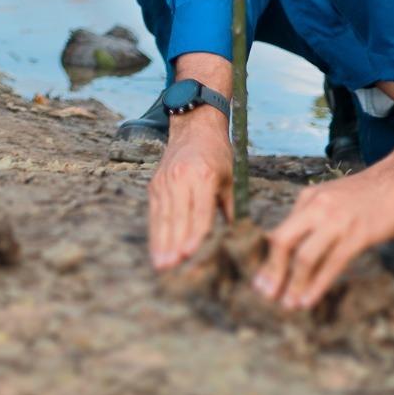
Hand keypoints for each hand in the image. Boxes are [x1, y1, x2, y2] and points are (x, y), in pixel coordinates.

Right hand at [147, 112, 234, 269]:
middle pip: (177, 216)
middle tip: (172, 267)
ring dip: (161, 243)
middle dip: (174, 244)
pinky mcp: (155, 185)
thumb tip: (238, 237)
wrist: (193, 127)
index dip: (195, 234)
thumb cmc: (217, 154)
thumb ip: (232, 208)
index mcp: (203, 176)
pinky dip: (155, 233)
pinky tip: (156, 250)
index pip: (199, 211)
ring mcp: (165, 181)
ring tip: (161, 265)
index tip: (190, 254)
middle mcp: (181, 178)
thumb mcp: (231, 178)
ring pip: (163, 217)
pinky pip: (155, 213)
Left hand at [253, 162, 393, 309]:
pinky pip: (332, 264)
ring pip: (305, 256)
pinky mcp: (357, 236)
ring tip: (288, 304)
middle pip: (283, 242)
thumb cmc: (364, 195)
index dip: (267, 259)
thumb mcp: (329, 196)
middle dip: (272, 271)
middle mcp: (316, 208)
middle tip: (265, 295)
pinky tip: (309, 299)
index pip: (279, 232)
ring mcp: (336, 222)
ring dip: (294, 284)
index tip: (260, 281)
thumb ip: (311, 216)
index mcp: (307, 199)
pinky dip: (317, 285)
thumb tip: (292, 244)